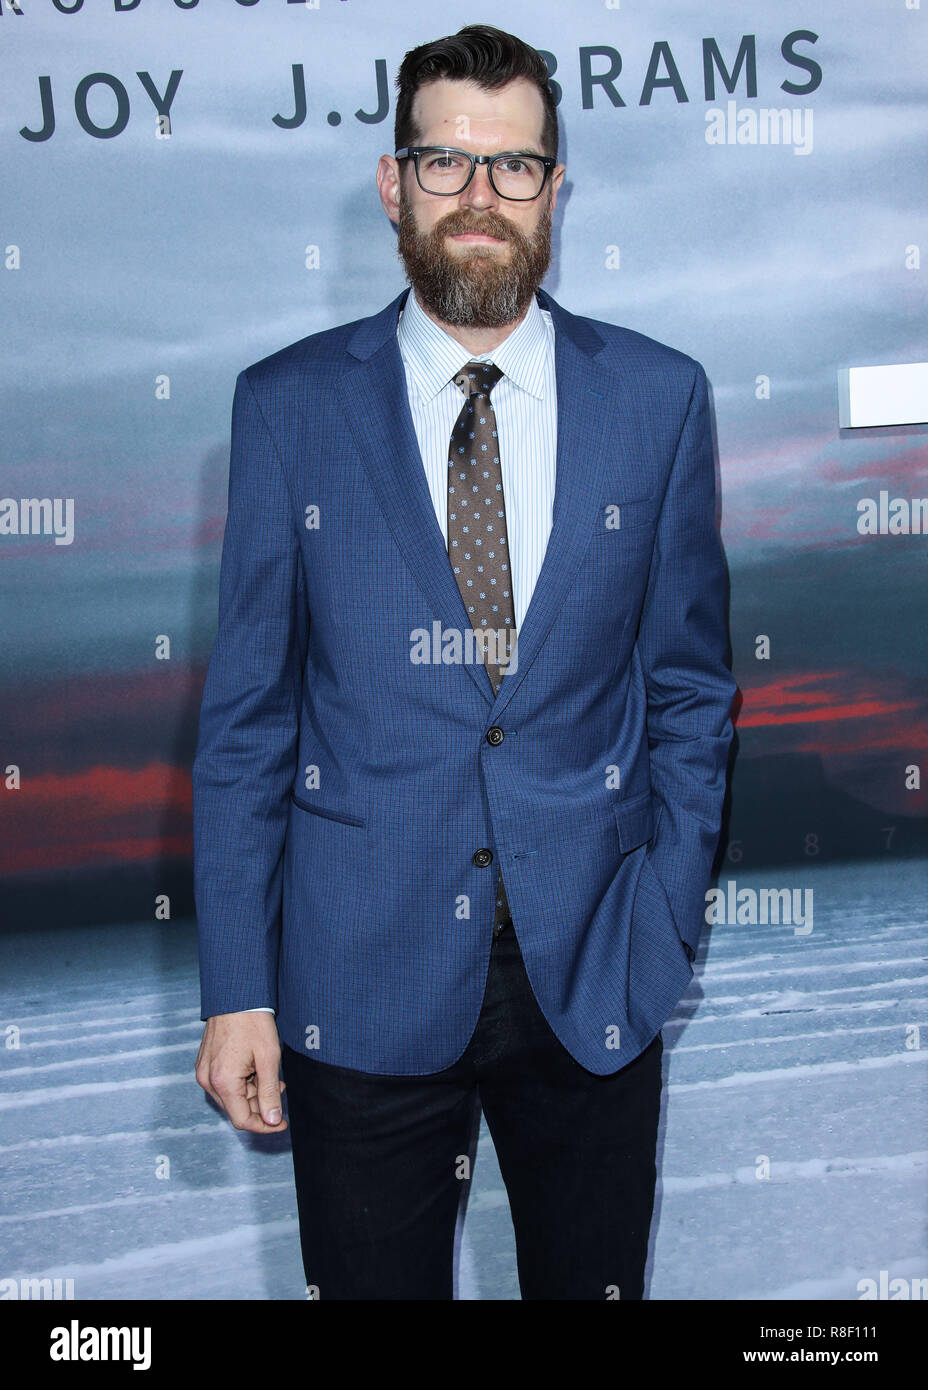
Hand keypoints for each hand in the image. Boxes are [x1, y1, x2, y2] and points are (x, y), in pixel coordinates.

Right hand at [195, 1012, 287, 1132]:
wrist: (236, 996)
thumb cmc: (253, 1022)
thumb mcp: (268, 1058)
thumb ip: (270, 1093)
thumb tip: (273, 1120)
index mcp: (223, 1081)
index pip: (242, 1119)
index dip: (264, 1125)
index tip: (281, 1122)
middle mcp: (208, 1080)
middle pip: (236, 1109)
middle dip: (259, 1105)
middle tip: (280, 1089)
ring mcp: (204, 1071)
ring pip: (231, 1096)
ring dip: (252, 1092)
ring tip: (269, 1074)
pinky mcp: (205, 1063)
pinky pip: (224, 1083)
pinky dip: (241, 1082)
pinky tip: (255, 1068)